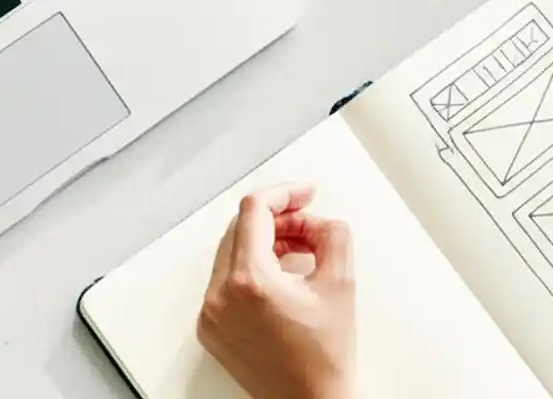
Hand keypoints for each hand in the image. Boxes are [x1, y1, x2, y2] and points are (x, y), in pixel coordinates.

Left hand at [197, 184, 355, 398]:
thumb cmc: (324, 361)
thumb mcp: (342, 283)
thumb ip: (333, 234)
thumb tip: (317, 220)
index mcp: (249, 282)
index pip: (255, 210)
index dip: (284, 192)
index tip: (305, 193)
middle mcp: (220, 296)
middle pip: (241, 228)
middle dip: (278, 219)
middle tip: (309, 224)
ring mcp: (211, 313)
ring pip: (232, 251)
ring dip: (266, 242)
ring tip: (302, 253)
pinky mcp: (211, 327)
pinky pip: (225, 279)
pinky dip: (252, 267)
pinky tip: (282, 276)